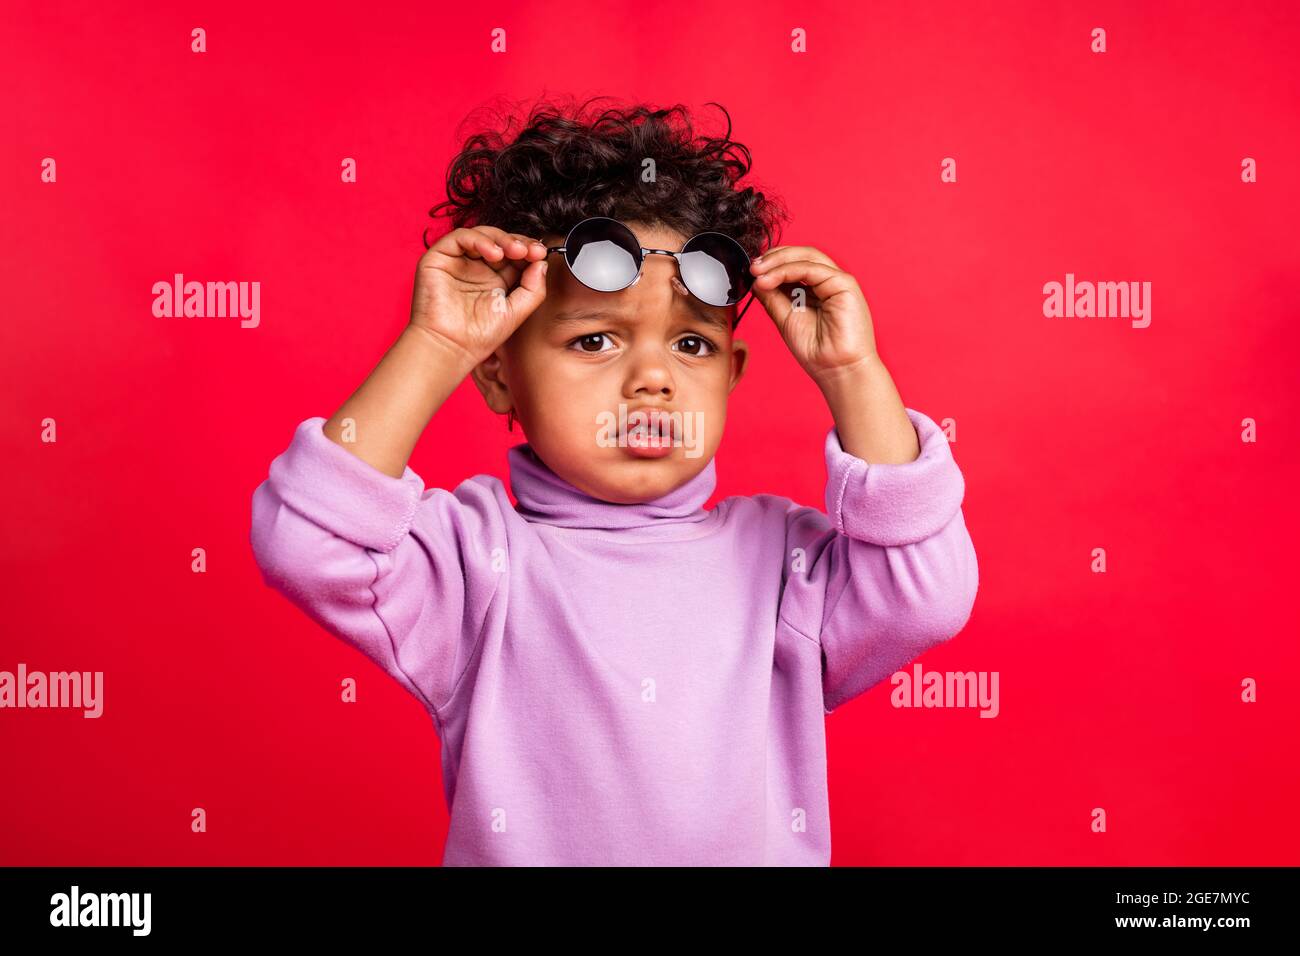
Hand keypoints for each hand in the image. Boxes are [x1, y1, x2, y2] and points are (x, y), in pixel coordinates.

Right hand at [409, 226, 549, 364]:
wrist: (451, 347)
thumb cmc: (479, 336)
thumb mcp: (516, 311)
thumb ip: (533, 288)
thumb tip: (542, 262)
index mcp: (495, 279)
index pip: (514, 256)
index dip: (528, 251)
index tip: (541, 254)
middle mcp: (476, 268)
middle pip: (500, 242)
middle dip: (518, 243)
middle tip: (532, 251)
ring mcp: (458, 261)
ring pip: (482, 235)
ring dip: (502, 239)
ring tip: (516, 251)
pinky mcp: (439, 258)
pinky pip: (460, 237)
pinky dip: (479, 240)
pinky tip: (495, 253)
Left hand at [748, 245, 878, 385]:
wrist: (837, 371)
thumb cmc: (817, 352)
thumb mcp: (785, 319)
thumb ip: (773, 297)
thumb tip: (757, 279)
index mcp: (816, 289)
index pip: (793, 265)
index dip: (772, 263)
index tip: (750, 271)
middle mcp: (828, 282)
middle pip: (800, 255)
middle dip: (773, 258)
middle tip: (752, 267)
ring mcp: (838, 281)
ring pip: (807, 256)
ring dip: (778, 261)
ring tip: (757, 272)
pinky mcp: (845, 285)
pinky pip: (813, 269)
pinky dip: (788, 270)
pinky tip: (769, 280)